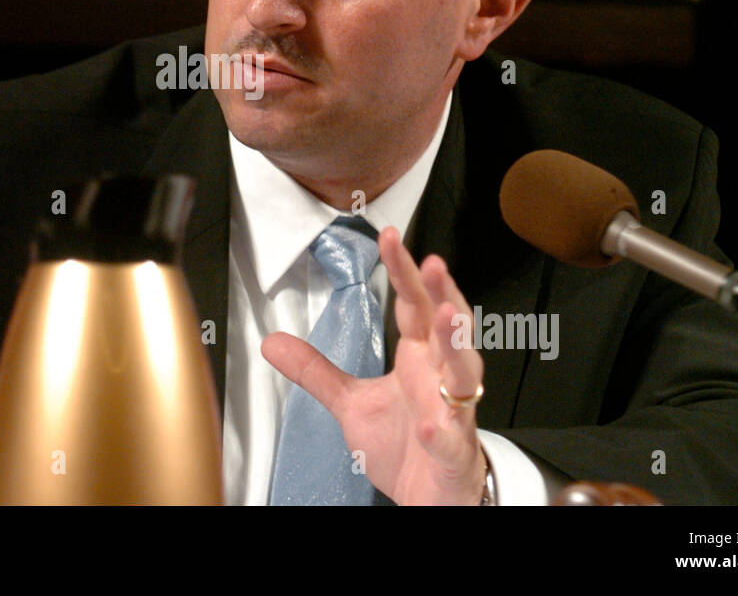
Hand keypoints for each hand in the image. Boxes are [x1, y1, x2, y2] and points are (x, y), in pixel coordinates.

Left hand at [261, 226, 486, 504]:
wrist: (430, 500)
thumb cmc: (406, 446)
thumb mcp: (351, 403)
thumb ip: (317, 371)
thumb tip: (274, 341)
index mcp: (419, 359)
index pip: (413, 305)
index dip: (404, 271)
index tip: (390, 238)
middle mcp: (440, 379)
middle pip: (446, 327)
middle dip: (441, 293)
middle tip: (432, 264)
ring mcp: (453, 413)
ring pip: (463, 373)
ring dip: (456, 345)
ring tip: (444, 316)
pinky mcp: (455, 453)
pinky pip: (452, 439)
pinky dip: (443, 431)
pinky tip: (431, 424)